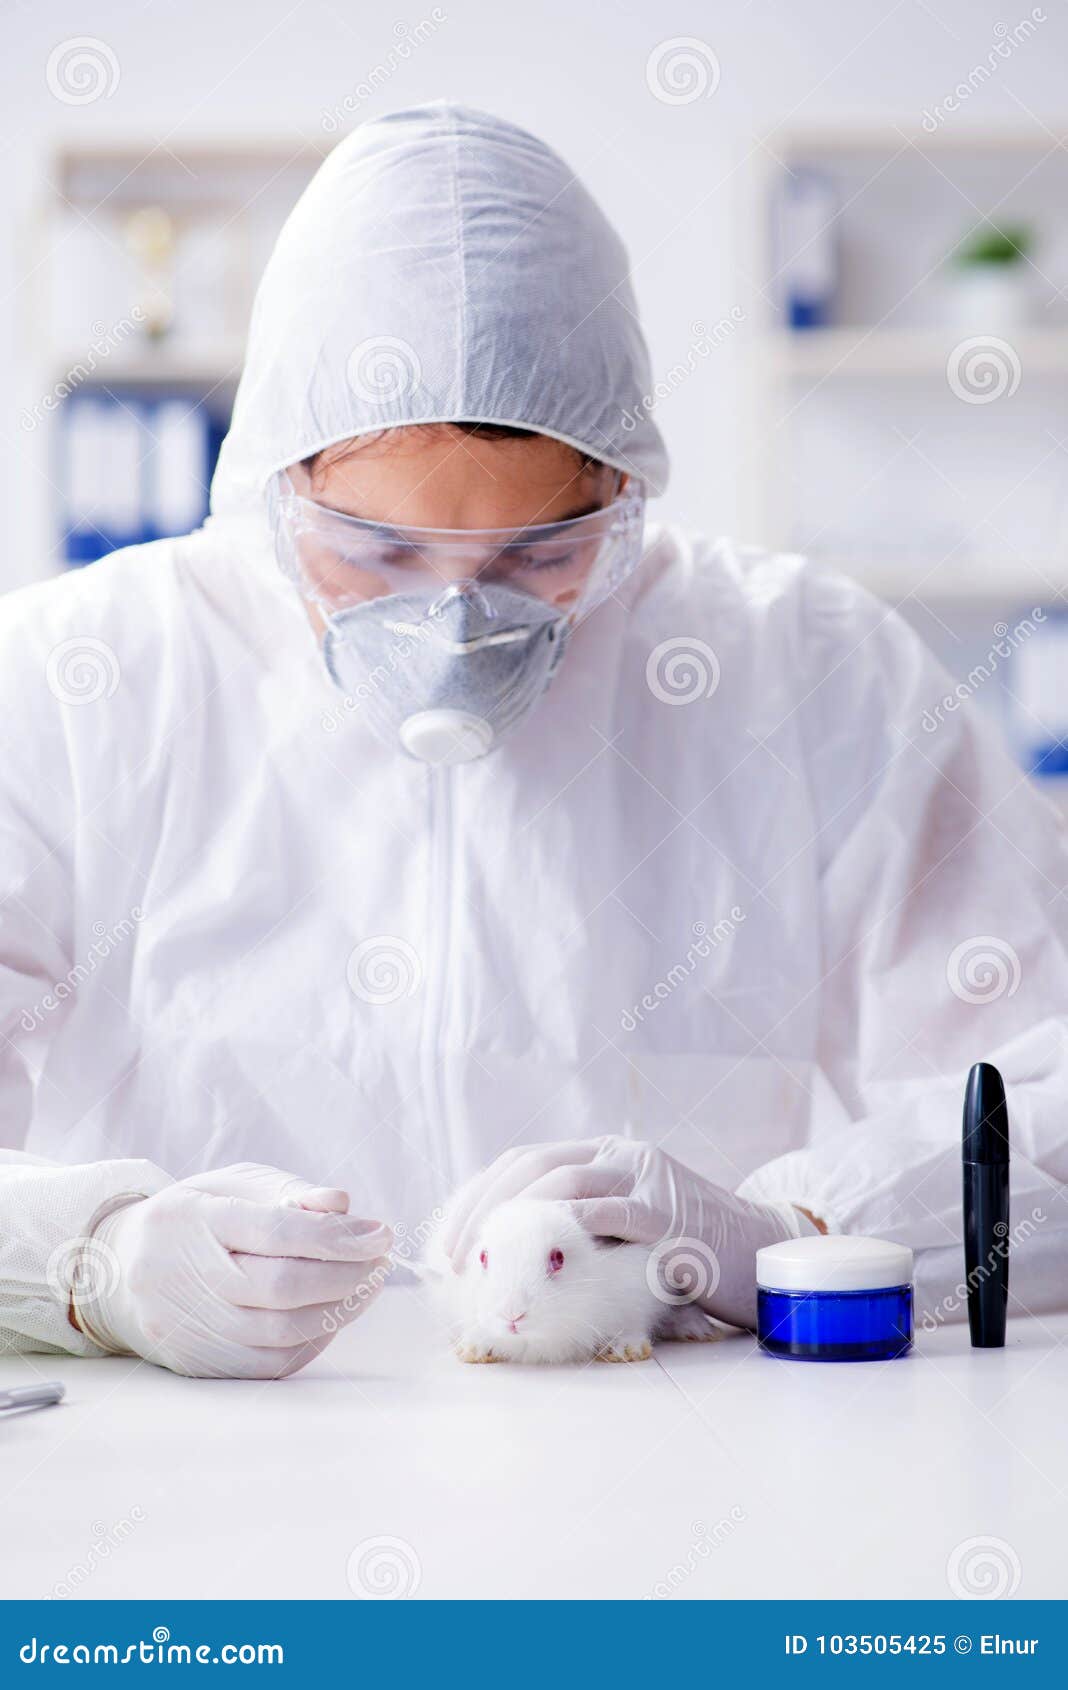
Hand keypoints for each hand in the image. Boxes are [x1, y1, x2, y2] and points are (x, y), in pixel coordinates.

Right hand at [76, 1162, 393, 1377]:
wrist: (121, 1268)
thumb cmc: (196, 1217)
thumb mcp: (234, 1185)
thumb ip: (291, 1193)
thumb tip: (344, 1206)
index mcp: (192, 1218)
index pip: (274, 1231)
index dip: (335, 1237)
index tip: (381, 1234)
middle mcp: (182, 1276)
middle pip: (281, 1287)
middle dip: (346, 1276)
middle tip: (381, 1261)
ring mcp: (186, 1326)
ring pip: (281, 1331)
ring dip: (339, 1310)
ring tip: (366, 1285)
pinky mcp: (197, 1363)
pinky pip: (270, 1364)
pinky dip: (314, 1341)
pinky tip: (334, 1315)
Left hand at [442, 1135, 805, 1327]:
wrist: (762, 1255)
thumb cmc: (685, 1255)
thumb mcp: (623, 1233)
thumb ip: (579, 1230)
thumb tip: (504, 1266)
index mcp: (603, 1155)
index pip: (523, 1160)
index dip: (477, 1194)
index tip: (445, 1238)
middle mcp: (619, 1155)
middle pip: (531, 1164)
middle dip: (482, 1207)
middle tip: (454, 1255)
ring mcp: (645, 1177)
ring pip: (562, 1178)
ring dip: (512, 1219)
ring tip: (485, 1260)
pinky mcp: (667, 1211)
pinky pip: (607, 1210)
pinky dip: (567, 1223)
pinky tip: (537, 1247)